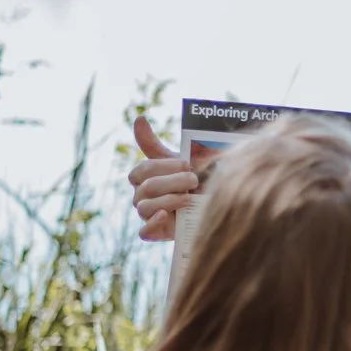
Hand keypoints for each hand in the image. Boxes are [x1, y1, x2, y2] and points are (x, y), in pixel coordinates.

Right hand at [127, 117, 197, 241]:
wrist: (211, 203)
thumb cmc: (193, 179)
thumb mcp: (178, 159)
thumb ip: (154, 143)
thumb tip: (138, 118)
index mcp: (143, 177)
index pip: (143, 170)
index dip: (164, 167)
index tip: (187, 164)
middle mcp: (141, 196)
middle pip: (147, 188)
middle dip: (174, 182)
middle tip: (195, 181)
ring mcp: (147, 215)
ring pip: (145, 208)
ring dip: (170, 201)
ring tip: (190, 199)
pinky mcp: (155, 232)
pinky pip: (143, 233)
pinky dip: (153, 224)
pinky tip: (167, 216)